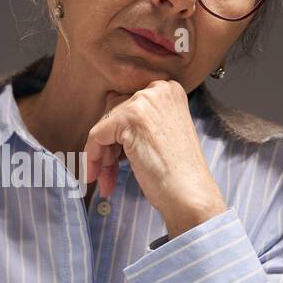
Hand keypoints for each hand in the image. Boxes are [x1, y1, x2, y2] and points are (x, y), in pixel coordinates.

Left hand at [82, 79, 227, 237]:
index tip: (115, 157)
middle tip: (109, 172)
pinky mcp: (130, 118)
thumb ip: (140, 121)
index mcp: (169, 90)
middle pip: (114, 112)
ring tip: (105, 180)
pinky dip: (93, 156)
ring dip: (101, 155)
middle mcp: (158, 89)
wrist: (189, 193)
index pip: (128, 103)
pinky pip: (97, 135)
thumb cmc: (177, 173)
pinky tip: (97, 176)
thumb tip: (107, 119)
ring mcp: (144, 101)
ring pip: (104, 125)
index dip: (118, 133)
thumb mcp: (162, 133)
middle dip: (109, 145)